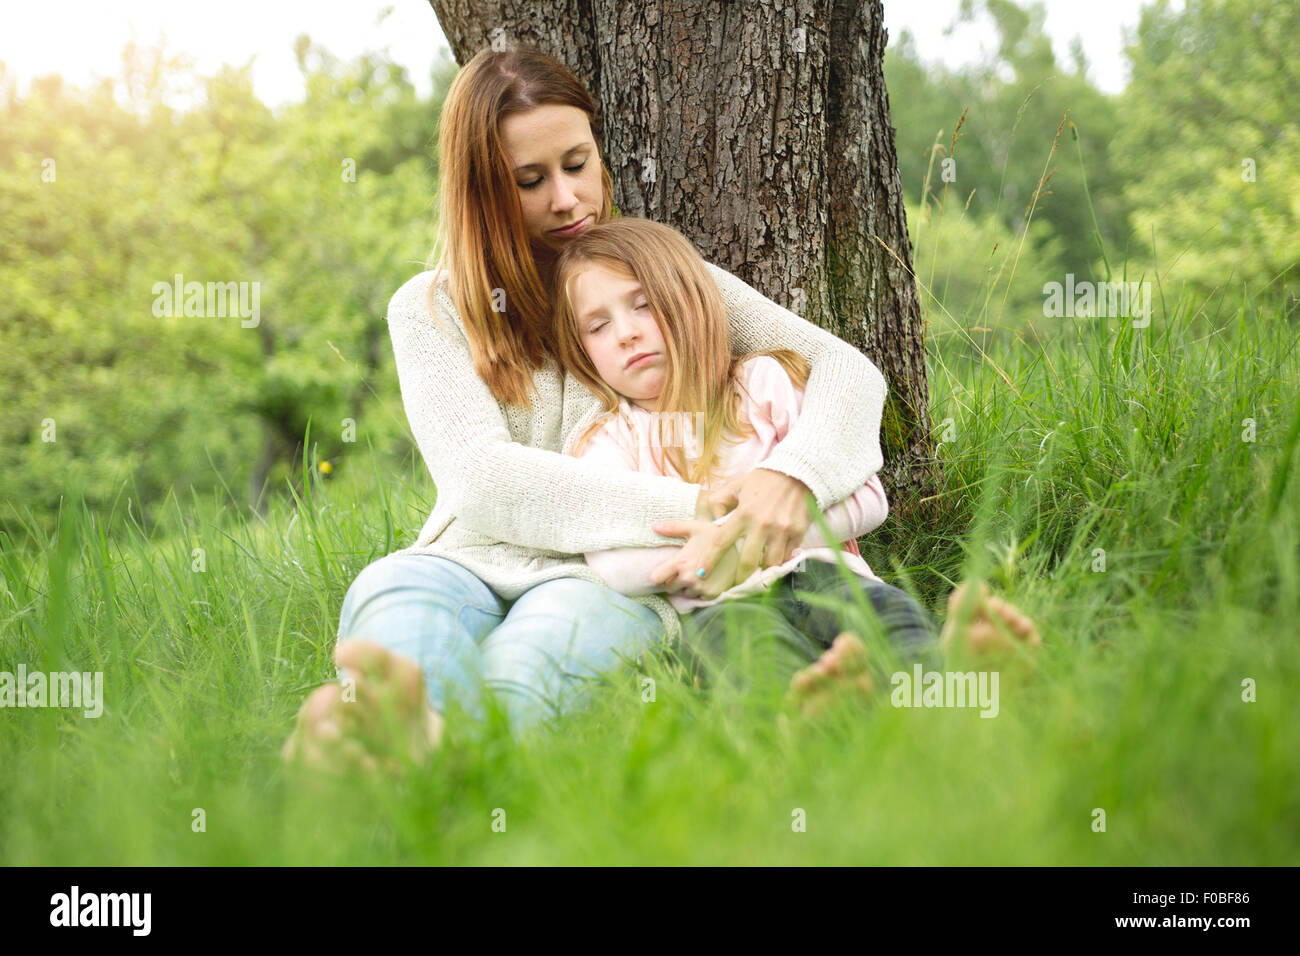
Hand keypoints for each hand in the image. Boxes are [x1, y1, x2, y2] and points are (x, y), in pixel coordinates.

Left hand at [648, 517, 742, 597]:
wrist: (743, 548)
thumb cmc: (716, 534)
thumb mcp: (695, 528)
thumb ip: (673, 528)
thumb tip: (654, 526)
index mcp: (680, 562)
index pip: (656, 578)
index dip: (659, 576)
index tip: (665, 572)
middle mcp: (688, 578)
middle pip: (670, 588)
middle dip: (675, 581)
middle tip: (686, 570)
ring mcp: (700, 588)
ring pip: (685, 593)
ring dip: (688, 587)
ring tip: (699, 574)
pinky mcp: (711, 595)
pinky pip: (698, 598)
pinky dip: (701, 592)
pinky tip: (708, 579)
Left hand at [654, 469, 813, 589]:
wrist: (798, 472)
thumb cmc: (763, 480)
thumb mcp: (736, 485)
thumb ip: (719, 502)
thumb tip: (712, 522)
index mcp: (743, 513)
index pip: (721, 541)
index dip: (709, 559)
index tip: (701, 573)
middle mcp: (761, 525)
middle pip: (747, 562)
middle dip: (739, 577)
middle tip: (735, 584)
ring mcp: (781, 530)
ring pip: (770, 563)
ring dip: (763, 570)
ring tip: (758, 571)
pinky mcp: (797, 533)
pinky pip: (787, 556)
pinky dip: (780, 560)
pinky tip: (776, 559)